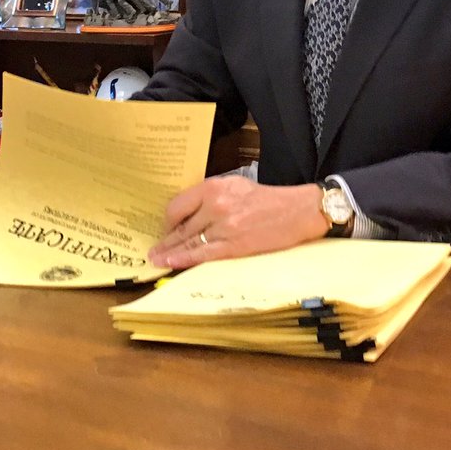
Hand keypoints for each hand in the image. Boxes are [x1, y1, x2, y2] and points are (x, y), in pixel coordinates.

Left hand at [148, 176, 325, 268]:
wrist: (297, 211)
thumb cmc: (267, 198)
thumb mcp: (235, 185)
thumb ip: (210, 197)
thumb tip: (189, 214)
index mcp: (214, 188)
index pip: (177, 206)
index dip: (168, 220)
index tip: (166, 228)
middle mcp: (216, 206)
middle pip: (181, 227)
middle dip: (165, 241)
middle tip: (153, 250)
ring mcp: (224, 227)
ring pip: (189, 243)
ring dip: (170, 253)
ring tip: (157, 260)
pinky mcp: (235, 246)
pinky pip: (203, 254)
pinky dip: (185, 260)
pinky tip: (172, 264)